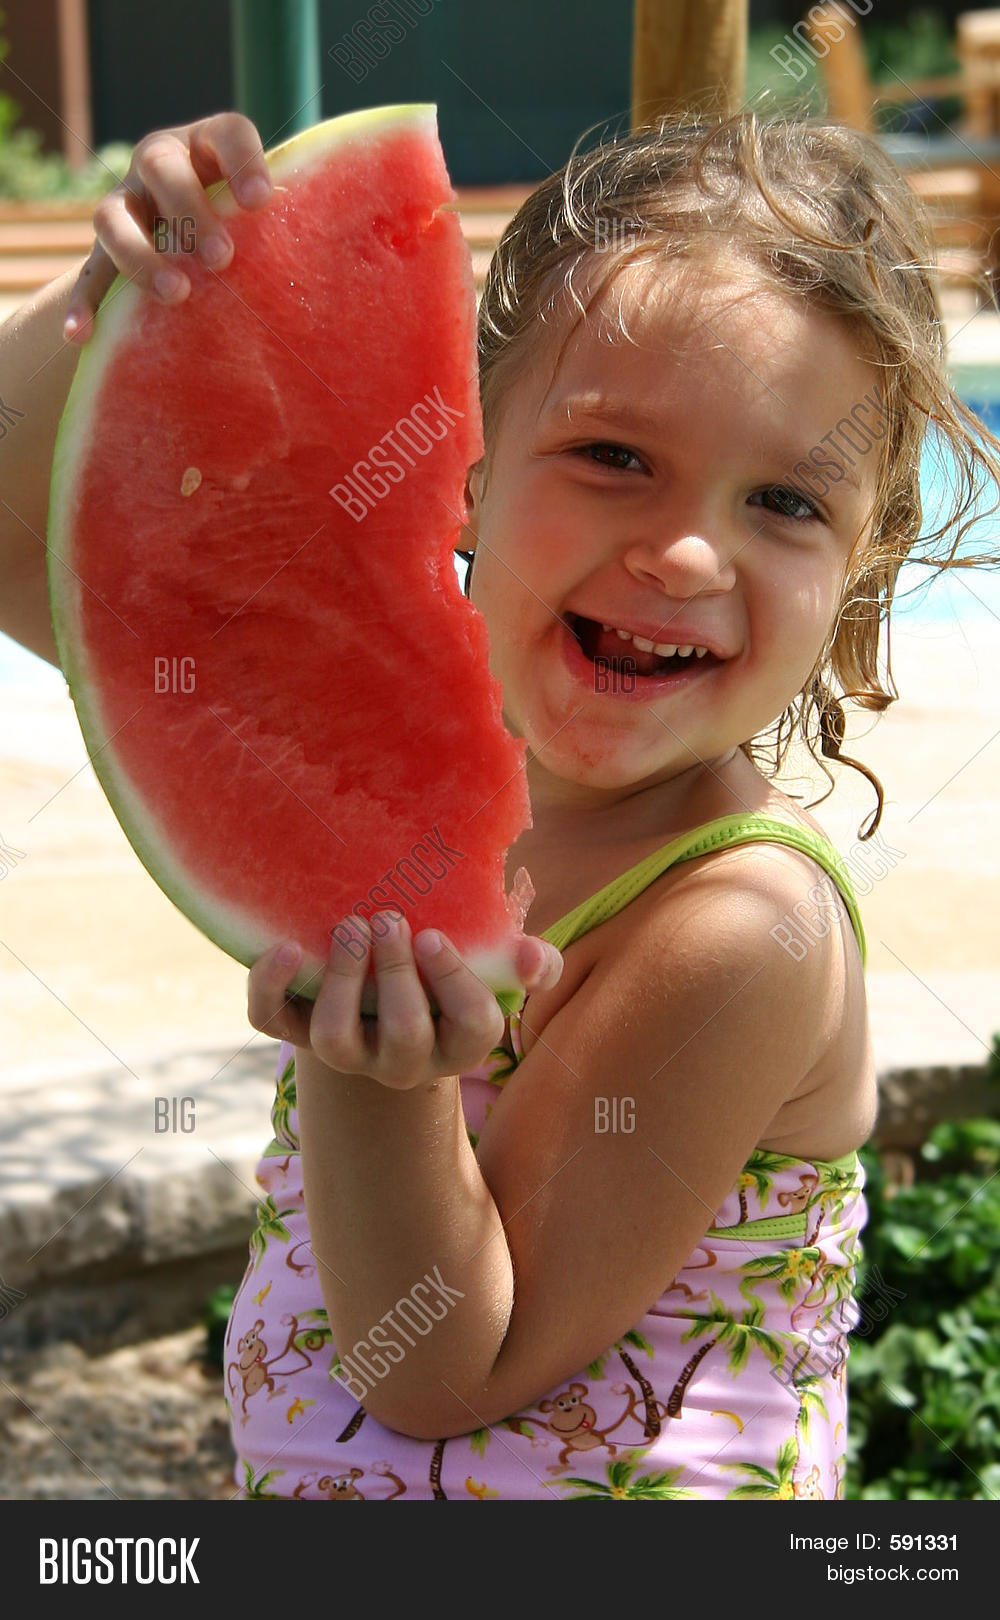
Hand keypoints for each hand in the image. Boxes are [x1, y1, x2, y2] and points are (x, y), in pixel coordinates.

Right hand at [63, 112, 271, 343]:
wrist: (188, 236)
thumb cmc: (248, 229)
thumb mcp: (262, 218)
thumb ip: (280, 228)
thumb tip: (322, 274)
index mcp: (207, 145)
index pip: (227, 132)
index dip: (244, 162)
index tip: (262, 202)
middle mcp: (159, 162)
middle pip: (163, 167)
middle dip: (190, 210)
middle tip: (221, 259)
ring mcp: (126, 202)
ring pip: (113, 216)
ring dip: (141, 255)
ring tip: (177, 295)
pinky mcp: (103, 246)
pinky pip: (88, 273)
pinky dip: (83, 303)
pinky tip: (82, 335)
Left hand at [247, 913, 563, 1089]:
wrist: (390, 992)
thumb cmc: (452, 973)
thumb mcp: (495, 968)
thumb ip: (531, 964)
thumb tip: (533, 958)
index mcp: (461, 1042)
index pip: (473, 1026)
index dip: (453, 983)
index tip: (433, 935)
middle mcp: (404, 1060)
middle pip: (403, 1037)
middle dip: (395, 977)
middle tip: (390, 918)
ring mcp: (350, 1052)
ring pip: (335, 1041)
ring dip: (341, 983)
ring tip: (351, 927)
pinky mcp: (300, 1032)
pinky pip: (274, 1022)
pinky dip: (269, 988)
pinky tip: (284, 947)